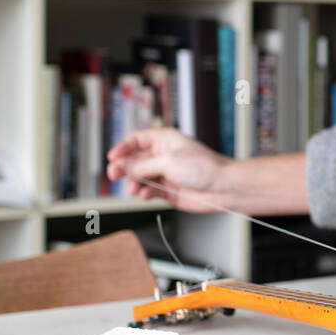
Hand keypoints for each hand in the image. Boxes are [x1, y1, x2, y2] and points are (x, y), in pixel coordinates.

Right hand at [106, 128, 229, 211]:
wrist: (222, 188)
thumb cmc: (204, 168)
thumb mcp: (168, 162)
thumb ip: (143, 165)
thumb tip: (123, 166)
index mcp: (165, 140)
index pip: (136, 140)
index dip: (123, 148)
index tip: (113, 157)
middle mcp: (164, 155)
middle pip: (135, 160)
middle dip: (124, 167)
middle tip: (114, 175)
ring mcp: (165, 173)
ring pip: (140, 177)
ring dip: (133, 182)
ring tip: (133, 189)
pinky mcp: (168, 190)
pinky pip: (149, 190)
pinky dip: (144, 193)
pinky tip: (145, 195)